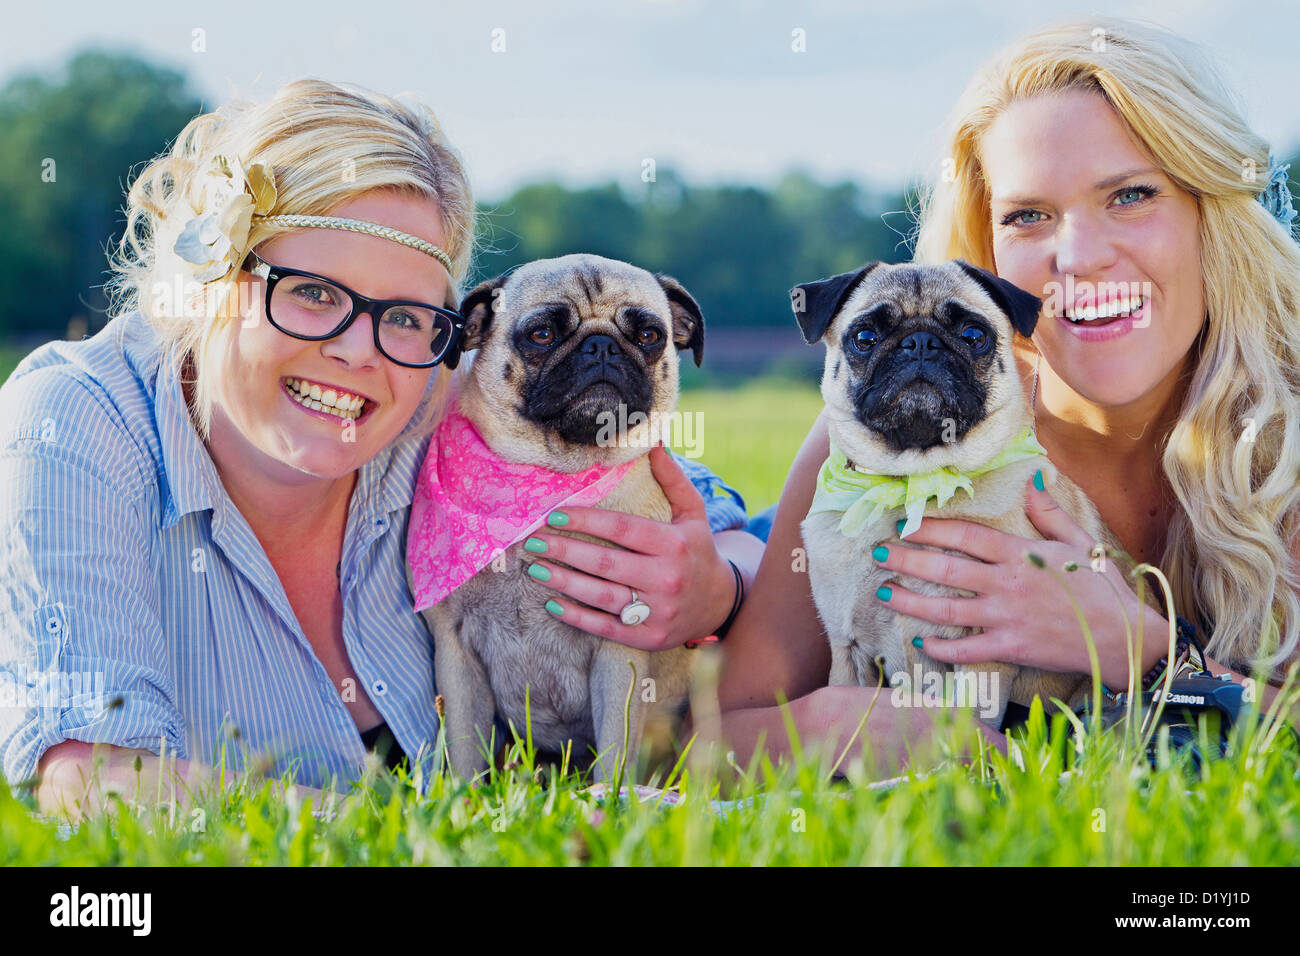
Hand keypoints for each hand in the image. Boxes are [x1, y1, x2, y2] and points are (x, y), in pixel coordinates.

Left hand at [522, 444, 736, 650]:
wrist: (720, 604)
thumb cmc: (697, 551)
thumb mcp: (693, 513)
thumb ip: (672, 479)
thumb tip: (653, 443)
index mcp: (674, 544)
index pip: (622, 529)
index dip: (586, 521)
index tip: (555, 515)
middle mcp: (666, 578)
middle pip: (605, 563)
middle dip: (565, 551)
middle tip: (533, 542)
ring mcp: (657, 611)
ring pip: (601, 596)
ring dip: (563, 582)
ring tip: (535, 570)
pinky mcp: (648, 637)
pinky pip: (605, 627)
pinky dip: (576, 617)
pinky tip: (552, 603)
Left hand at [871, 472, 1168, 689]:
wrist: (1125, 639)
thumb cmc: (1102, 589)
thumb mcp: (1080, 543)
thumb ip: (1050, 514)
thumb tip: (1033, 480)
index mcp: (1021, 554)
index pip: (966, 536)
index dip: (931, 529)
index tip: (905, 526)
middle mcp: (1007, 584)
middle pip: (945, 569)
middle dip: (906, 561)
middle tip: (878, 555)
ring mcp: (1006, 618)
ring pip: (946, 610)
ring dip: (911, 602)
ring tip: (885, 594)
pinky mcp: (1010, 649)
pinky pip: (967, 650)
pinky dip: (941, 649)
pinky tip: (921, 643)